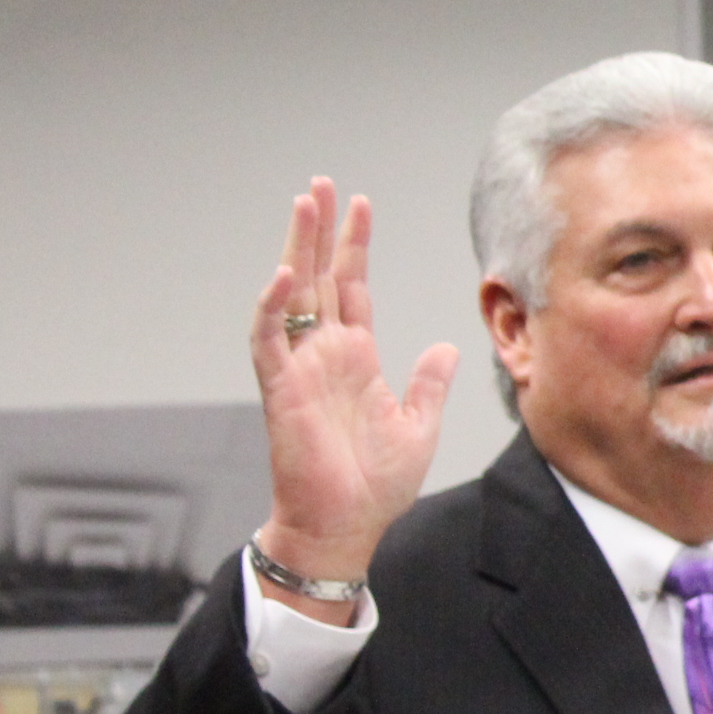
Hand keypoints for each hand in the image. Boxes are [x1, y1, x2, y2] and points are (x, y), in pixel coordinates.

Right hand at [250, 178, 458, 594]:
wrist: (345, 528)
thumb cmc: (374, 486)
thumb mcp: (417, 425)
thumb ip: (428, 384)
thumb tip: (443, 347)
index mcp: (355, 359)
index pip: (352, 288)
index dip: (354, 246)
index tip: (360, 204)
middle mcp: (324, 355)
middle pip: (318, 278)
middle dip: (319, 231)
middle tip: (320, 185)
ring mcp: (300, 369)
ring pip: (291, 295)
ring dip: (295, 250)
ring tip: (303, 205)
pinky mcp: (282, 392)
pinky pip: (269, 342)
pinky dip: (272, 309)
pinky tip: (282, 276)